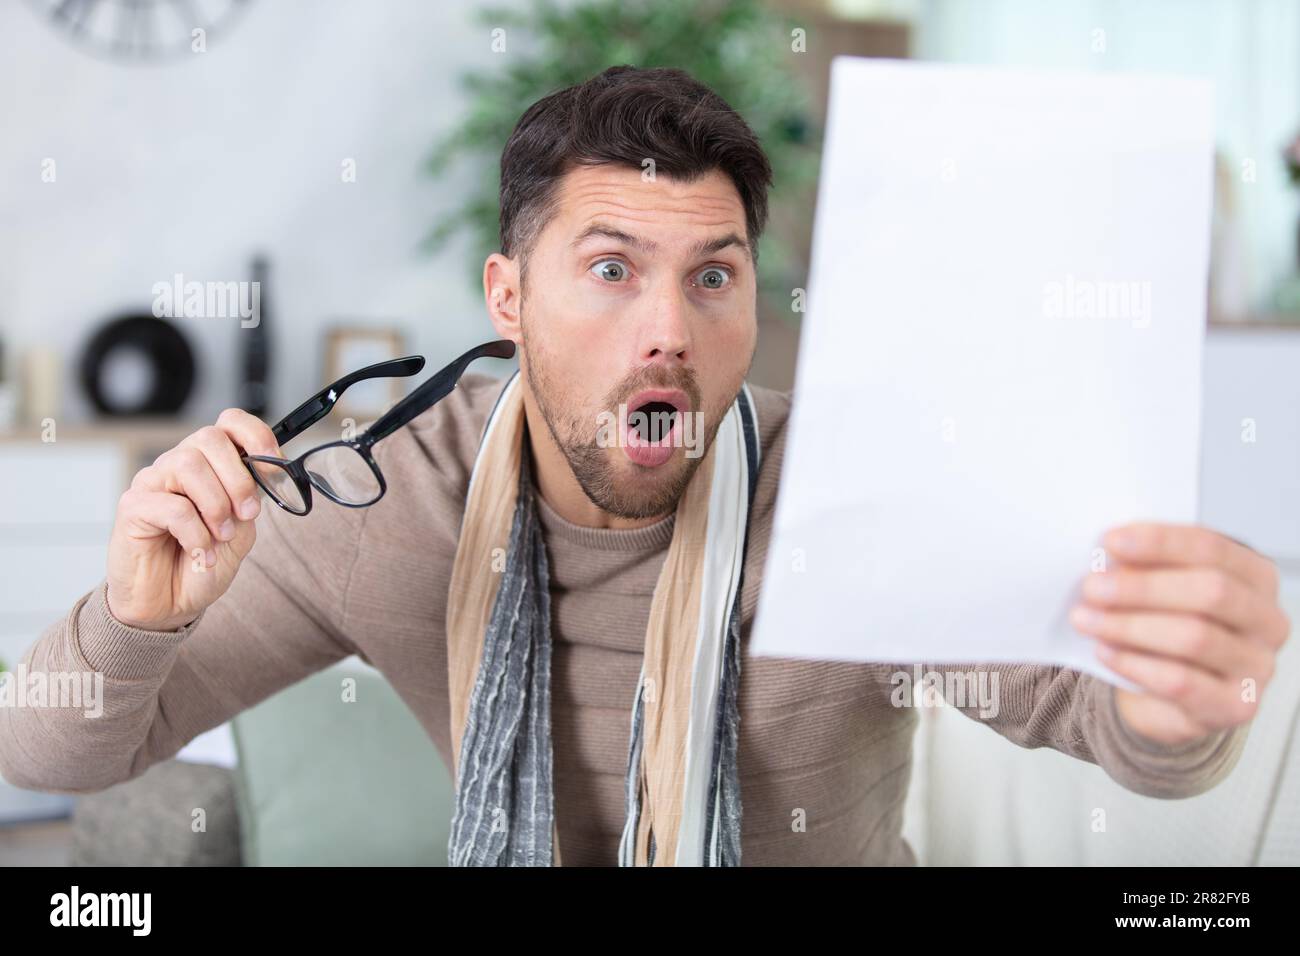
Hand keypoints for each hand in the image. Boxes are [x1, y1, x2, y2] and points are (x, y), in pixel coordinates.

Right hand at [105, 409, 281, 631]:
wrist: (170, 604)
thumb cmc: (203, 563)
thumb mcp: (241, 530)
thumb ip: (250, 499)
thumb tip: (267, 473)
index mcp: (210, 464)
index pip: (229, 422)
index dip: (256, 435)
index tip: (273, 465)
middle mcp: (178, 465)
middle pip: (209, 438)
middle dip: (238, 479)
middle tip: (247, 514)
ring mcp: (152, 482)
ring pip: (188, 465)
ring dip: (215, 505)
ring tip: (220, 536)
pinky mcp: (132, 506)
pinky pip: (171, 506)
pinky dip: (196, 534)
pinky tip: (201, 553)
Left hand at [1069, 523, 1290, 746]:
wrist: (1170, 694)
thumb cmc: (1166, 628)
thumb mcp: (1160, 590)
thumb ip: (1144, 568)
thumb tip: (1108, 557)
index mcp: (1255, 578)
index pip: (1213, 549)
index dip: (1161, 542)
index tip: (1112, 541)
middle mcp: (1267, 621)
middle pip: (1210, 592)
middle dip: (1143, 587)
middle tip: (1092, 586)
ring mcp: (1257, 666)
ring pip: (1194, 638)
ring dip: (1129, 626)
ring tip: (1086, 619)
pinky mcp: (1236, 706)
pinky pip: (1181, 682)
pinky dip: (1134, 663)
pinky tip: (1104, 651)